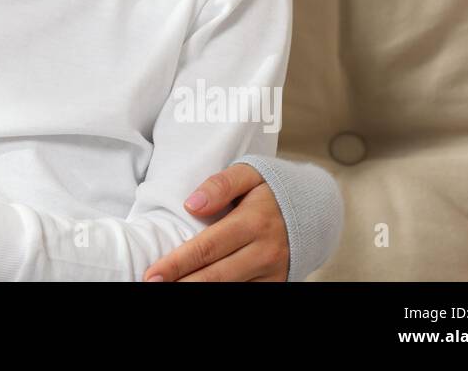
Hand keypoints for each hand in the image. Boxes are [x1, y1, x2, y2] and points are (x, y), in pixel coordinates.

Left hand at [142, 163, 288, 281]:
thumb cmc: (271, 190)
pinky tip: (197, 290)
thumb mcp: (249, 173)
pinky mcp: (276, 284)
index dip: (177, 264)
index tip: (152, 274)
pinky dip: (220, 294)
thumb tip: (192, 205)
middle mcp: (264, 252)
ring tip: (171, 292)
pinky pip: (245, 294)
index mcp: (253, 222)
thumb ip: (220, 184)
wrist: (315, 209)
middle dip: (181, 285)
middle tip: (152, 287)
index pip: (207, 248)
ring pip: (229, 290)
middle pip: (215, 277)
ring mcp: (272, 272)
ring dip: (197, 293)